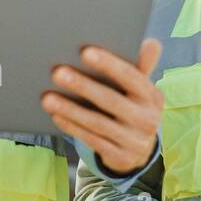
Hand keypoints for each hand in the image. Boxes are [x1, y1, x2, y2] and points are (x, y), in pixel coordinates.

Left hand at [40, 39, 162, 175]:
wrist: (139, 149)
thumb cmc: (133, 107)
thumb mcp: (140, 89)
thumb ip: (142, 65)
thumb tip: (150, 43)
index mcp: (152, 96)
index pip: (131, 77)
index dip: (109, 64)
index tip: (85, 52)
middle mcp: (147, 119)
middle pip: (111, 100)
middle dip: (83, 86)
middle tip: (57, 72)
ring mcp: (134, 141)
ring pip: (98, 123)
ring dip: (70, 109)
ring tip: (47, 97)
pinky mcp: (121, 157)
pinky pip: (92, 140)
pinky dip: (72, 127)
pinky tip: (56, 115)